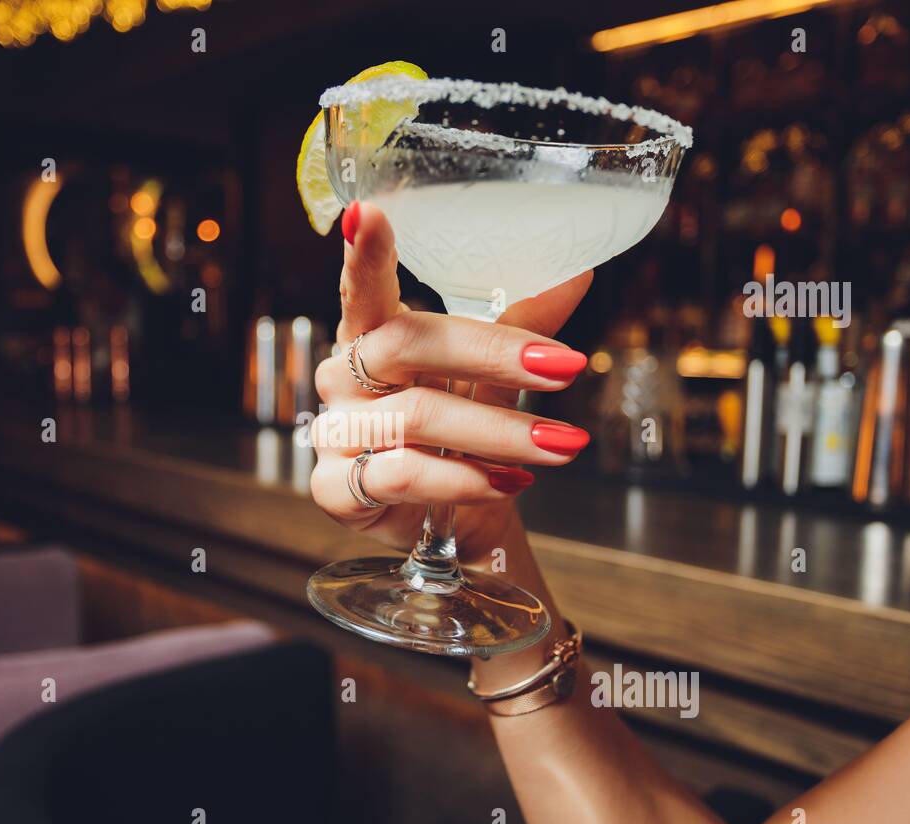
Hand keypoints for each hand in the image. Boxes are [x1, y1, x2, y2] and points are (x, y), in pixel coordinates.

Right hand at [310, 201, 592, 565]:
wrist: (450, 524)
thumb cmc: (458, 436)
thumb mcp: (488, 379)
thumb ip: (520, 329)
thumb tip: (575, 275)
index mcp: (371, 335)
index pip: (362, 289)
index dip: (364, 255)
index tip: (370, 213)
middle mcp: (344, 378)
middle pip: (405, 345)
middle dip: (493, 355)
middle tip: (564, 368)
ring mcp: (334, 434)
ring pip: (414, 418)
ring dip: (499, 433)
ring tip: (560, 443)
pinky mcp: (337, 490)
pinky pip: (401, 476)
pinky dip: (463, 480)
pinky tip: (507, 482)